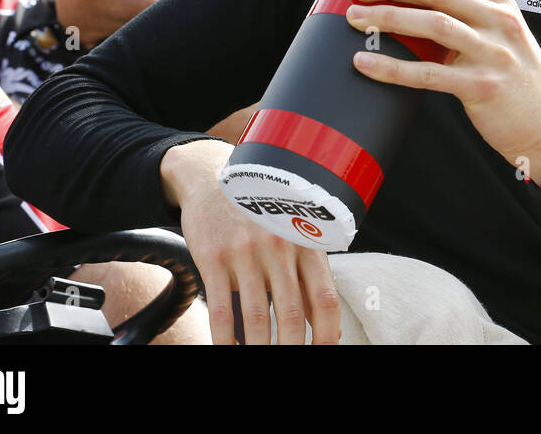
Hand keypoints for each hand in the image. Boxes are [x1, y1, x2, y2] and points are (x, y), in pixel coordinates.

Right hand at [160, 139, 341, 344]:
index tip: (323, 351)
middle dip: (292, 348)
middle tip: (287, 361)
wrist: (212, 179)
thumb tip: (324, 323)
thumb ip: (306, 275)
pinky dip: (225, 340)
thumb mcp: (290, 235)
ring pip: (256, 317)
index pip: (325, 298)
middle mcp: (279, 247)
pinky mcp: (213, 258)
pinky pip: (221, 310)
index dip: (328, 333)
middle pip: (292, 313)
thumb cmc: (259, 215)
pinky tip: (228, 350)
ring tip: (258, 360)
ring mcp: (245, 252)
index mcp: (305, 243)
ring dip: (259, 349)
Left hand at [343, 0, 540, 188]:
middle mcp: (499, 23)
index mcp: (503, 4)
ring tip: (354, 18)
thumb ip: (473, 19)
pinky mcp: (481, 88)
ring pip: (431, 24)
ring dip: (386, 17)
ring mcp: (492, 55)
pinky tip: (365, 63)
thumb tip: (416, 9)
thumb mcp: (506, 38)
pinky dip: (391, 68)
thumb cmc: (520, 84)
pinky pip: (427, 74)